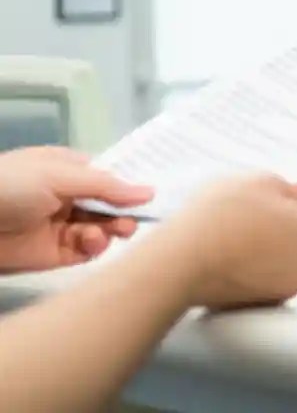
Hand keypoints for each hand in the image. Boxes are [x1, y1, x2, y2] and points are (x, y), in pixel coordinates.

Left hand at [0, 146, 153, 271]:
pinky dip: (94, 247)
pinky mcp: (55, 254)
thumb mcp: (59, 174)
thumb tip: (149, 192)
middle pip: (110, 206)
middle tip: (133, 221)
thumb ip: (106, 185)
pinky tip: (92, 242)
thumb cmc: (10, 186)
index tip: (154, 194)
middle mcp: (68, 197)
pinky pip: (86, 251)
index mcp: (67, 170)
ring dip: (112, 230)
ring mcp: (62, 226)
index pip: (109, 177)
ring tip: (113, 232)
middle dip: (125, 212)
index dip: (130, 185)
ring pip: (103, 229)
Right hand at [159, 173, 296, 308]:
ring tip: (239, 229)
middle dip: (293, 226)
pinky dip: (257, 266)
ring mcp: (288, 291)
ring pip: (289, 260)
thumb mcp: (265, 182)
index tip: (284, 196)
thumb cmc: (226, 215)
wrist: (181, 261)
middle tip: (259, 210)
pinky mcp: (260, 304)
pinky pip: (267, 277)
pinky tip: (231, 251)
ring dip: (274, 246)